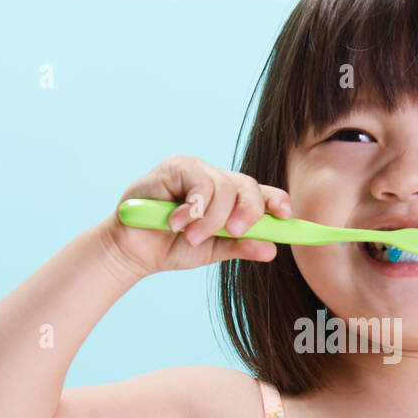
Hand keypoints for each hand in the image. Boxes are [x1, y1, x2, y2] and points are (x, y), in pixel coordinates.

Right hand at [101, 154, 288, 275]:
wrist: (133, 251)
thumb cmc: (170, 247)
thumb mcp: (212, 251)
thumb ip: (240, 247)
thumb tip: (272, 249)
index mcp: (229, 199)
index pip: (261, 193)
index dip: (276, 201)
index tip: (285, 216)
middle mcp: (216, 180)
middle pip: (247, 186)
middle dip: (248, 211)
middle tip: (235, 231)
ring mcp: (195, 170)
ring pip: (224, 187)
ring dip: (211, 218)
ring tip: (191, 237)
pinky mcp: (175, 166)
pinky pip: (199, 182)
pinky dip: (193, 207)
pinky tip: (176, 223)